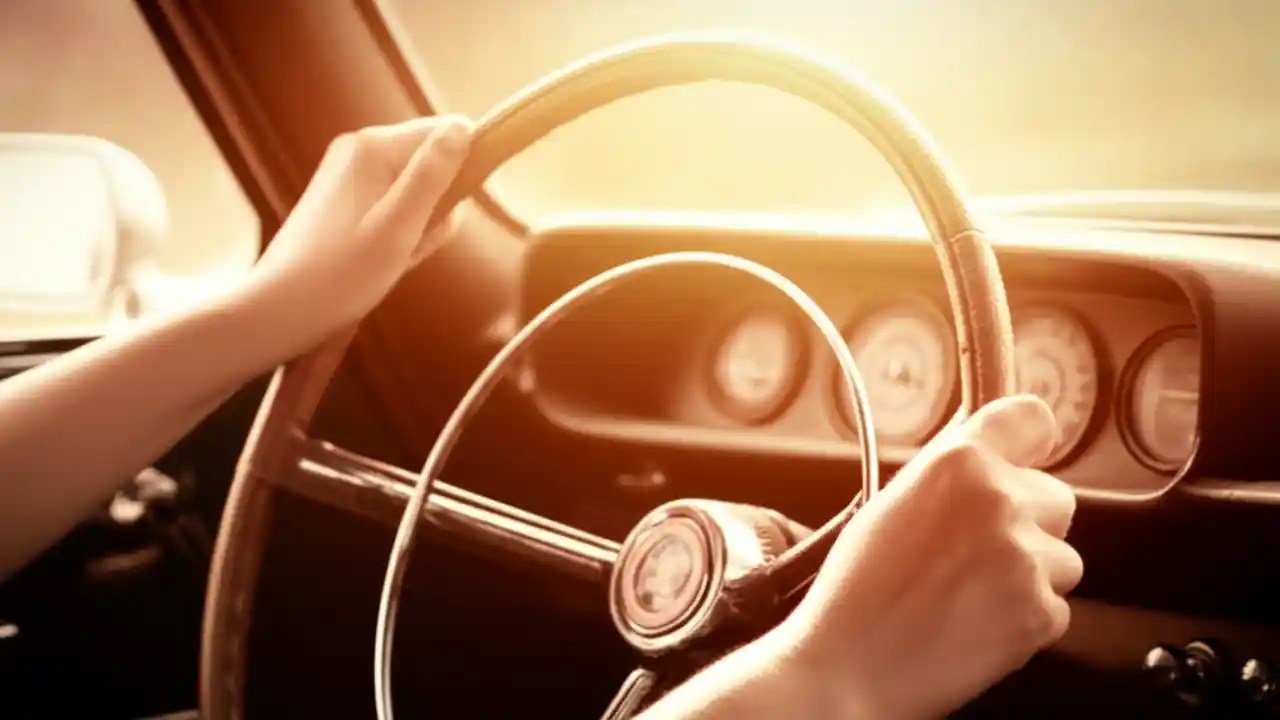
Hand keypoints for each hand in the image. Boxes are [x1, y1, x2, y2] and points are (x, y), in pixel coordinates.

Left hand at [238, 115, 472, 353]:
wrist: (281, 308)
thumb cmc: (342, 273)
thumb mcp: (399, 226)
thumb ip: (432, 175)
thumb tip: (463, 128)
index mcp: (373, 147)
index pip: (447, 133)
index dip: (460, 173)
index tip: (443, 214)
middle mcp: (360, 149)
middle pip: (432, 164)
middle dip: (436, 207)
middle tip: (409, 243)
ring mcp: (350, 173)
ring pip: (418, 190)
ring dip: (418, 227)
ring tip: (392, 256)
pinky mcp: (346, 197)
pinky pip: (395, 206)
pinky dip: (399, 233)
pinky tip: (381, 258)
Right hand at [780, 395, 1080, 718]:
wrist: (849, 667)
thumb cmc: (857, 590)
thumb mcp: (891, 503)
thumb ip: (948, 473)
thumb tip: (985, 448)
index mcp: (958, 462)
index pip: (1033, 419)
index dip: (1033, 441)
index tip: (1030, 454)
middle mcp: (999, 500)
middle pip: (1057, 498)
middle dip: (1030, 523)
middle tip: (975, 553)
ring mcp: (1025, 557)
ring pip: (1063, 558)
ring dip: (1030, 575)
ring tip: (969, 595)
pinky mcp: (1040, 612)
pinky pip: (1055, 607)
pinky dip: (1025, 619)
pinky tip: (975, 624)